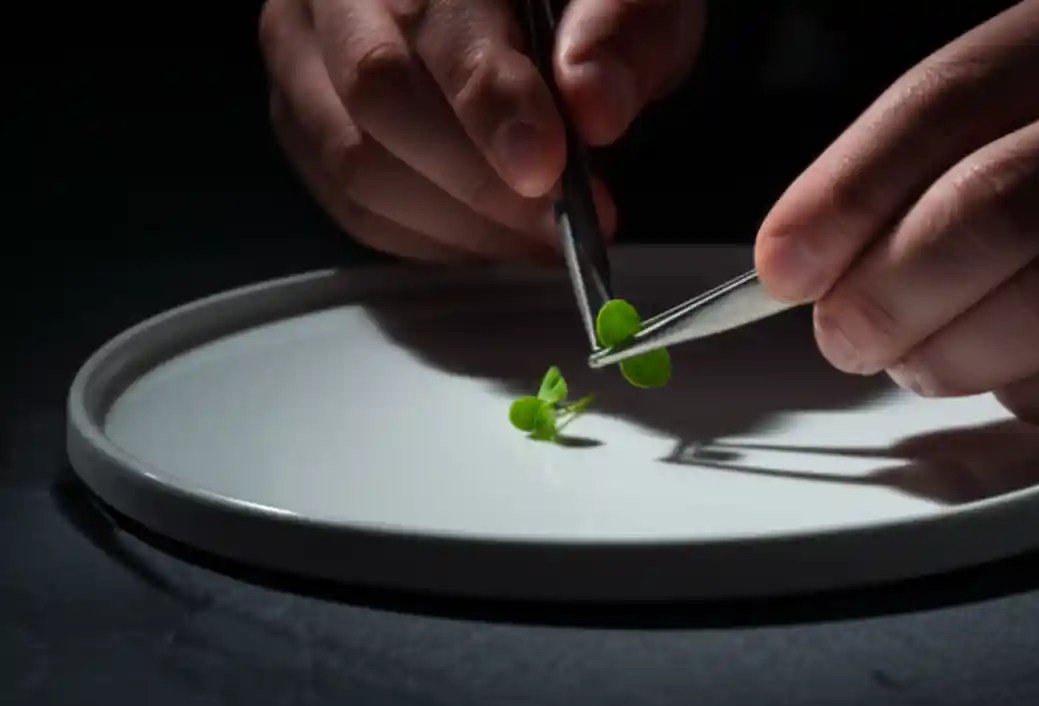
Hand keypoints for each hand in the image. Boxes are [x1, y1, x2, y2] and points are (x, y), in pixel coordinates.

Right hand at [259, 0, 704, 261]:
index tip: (548, 169)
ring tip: (543, 234)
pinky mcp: (301, 115)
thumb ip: (625, 30)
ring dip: (460, 223)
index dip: (491, 105)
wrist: (524, 13)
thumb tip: (595, 106)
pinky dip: (430, 237)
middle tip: (562, 221)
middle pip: (376, 96)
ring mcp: (303, 49)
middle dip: (480, 182)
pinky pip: (347, 202)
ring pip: (352, 161)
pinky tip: (496, 234)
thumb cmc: (580, 3)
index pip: (437, 26)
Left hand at [755, 0, 1038, 426]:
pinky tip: (1016, 382)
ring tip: (919, 360)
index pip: (946, 101)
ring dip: (961, 352)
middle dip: (889, 293)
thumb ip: (944, 140)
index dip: (844, 196)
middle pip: (1000, 208)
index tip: (785, 264)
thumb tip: (811, 250)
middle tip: (846, 333)